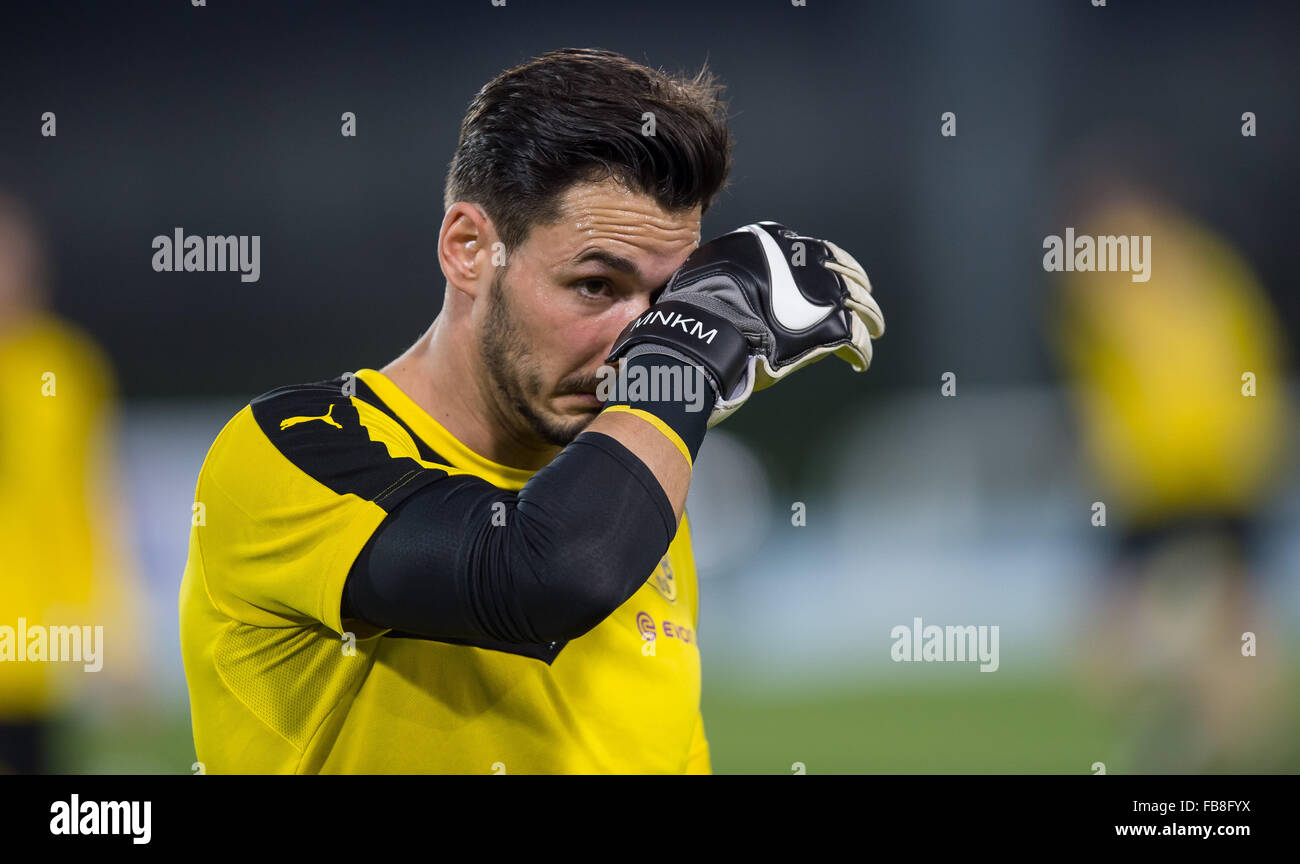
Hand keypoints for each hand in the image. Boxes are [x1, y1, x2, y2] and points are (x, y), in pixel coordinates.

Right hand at [607, 221, 883, 425]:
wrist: (708, 325)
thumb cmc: (701, 298)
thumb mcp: (712, 266)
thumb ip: (733, 269)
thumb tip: (729, 276)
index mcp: (778, 243)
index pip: (815, 251)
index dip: (830, 265)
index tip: (837, 274)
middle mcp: (806, 264)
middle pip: (845, 275)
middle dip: (858, 288)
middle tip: (866, 300)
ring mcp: (821, 296)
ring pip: (859, 305)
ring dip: (870, 317)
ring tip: (875, 328)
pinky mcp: (827, 329)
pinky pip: (854, 340)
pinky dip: (860, 351)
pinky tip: (861, 359)